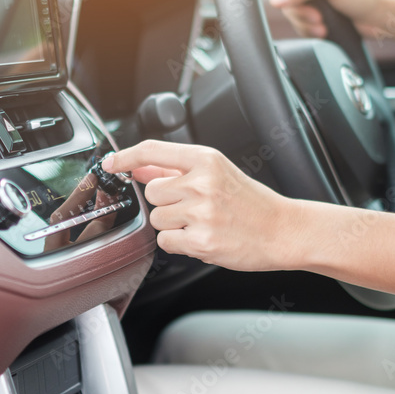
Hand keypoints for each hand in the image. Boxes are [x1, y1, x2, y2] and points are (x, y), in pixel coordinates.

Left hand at [102, 140, 298, 270]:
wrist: (283, 230)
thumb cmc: (250, 203)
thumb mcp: (216, 173)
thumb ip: (175, 169)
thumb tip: (138, 166)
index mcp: (206, 160)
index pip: (152, 150)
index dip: (126, 157)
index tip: (112, 163)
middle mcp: (202, 183)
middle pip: (152, 192)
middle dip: (165, 203)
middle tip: (191, 208)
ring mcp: (202, 213)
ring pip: (157, 219)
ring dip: (172, 225)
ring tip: (200, 223)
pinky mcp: (202, 241)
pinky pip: (166, 242)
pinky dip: (179, 243)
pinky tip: (202, 238)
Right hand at [270, 0, 394, 39]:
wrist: (381, 18)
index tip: (301, 4)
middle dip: (300, 13)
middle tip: (316, 18)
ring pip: (294, 14)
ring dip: (306, 24)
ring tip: (322, 27)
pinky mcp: (319, 14)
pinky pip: (302, 25)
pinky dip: (310, 31)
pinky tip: (323, 30)